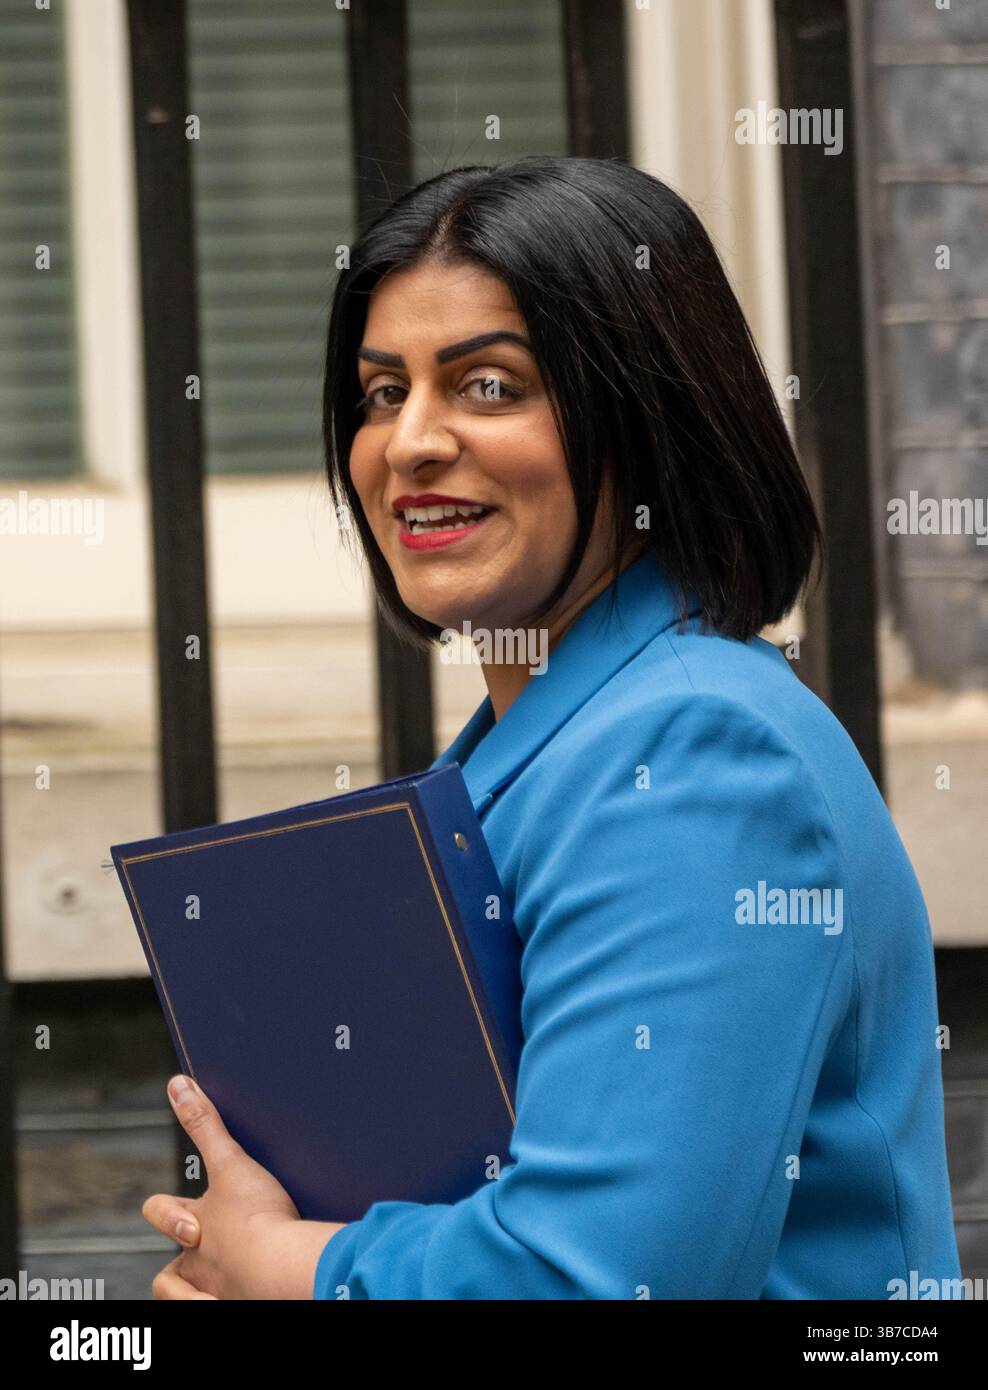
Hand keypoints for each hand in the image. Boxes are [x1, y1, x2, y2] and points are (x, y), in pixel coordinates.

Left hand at [143, 1075, 345, 1298]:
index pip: (160, 1214)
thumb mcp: (230, 1162)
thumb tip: (177, 1084)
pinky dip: (217, 1301)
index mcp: (193, 1228)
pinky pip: (215, 1308)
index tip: (189, 1214)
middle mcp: (196, 1266)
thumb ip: (205, 1124)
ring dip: (191, 1290)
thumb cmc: (257, 1220)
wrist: (282, 1270)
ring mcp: (215, 1293)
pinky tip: (234, 1295)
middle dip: (182, 1257)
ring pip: (183, 1297)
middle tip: (203, 1244)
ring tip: (214, 1281)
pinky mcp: (240, 1306)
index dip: (167, 1210)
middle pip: (168, 1272)